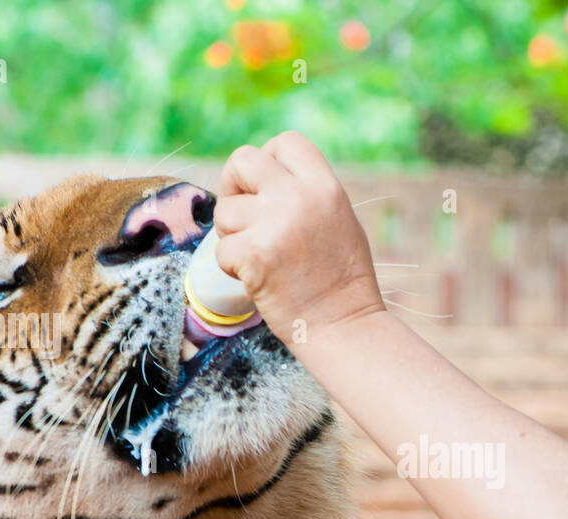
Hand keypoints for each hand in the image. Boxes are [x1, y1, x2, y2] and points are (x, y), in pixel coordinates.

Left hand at [213, 131, 386, 341]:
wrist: (345, 327)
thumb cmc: (342, 281)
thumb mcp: (338, 219)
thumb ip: (306, 193)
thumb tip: (263, 176)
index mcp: (325, 186)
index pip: (285, 142)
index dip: (268, 160)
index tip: (265, 188)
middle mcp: (300, 198)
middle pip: (243, 160)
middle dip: (234, 186)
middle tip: (244, 216)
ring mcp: (276, 225)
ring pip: (225, 210)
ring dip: (233, 234)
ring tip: (262, 257)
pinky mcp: (255, 256)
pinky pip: (222, 248)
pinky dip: (232, 266)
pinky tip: (258, 278)